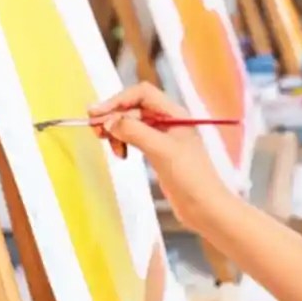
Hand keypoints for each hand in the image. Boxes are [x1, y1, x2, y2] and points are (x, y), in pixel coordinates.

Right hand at [89, 83, 233, 229]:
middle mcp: (169, 121)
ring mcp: (163, 137)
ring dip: (118, 131)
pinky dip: (124, 142)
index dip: (118, 100)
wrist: (204, 206)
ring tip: (113, 148)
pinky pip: (135, 138)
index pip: (142, 93)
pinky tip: (122, 154)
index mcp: (174, 113)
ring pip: (133, 123)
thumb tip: (109, 121)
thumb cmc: (190, 176)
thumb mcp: (162, 150)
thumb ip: (136, 132)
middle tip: (96, 132)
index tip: (97, 114)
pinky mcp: (158, 152)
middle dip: (114, 116)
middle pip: (135, 107)